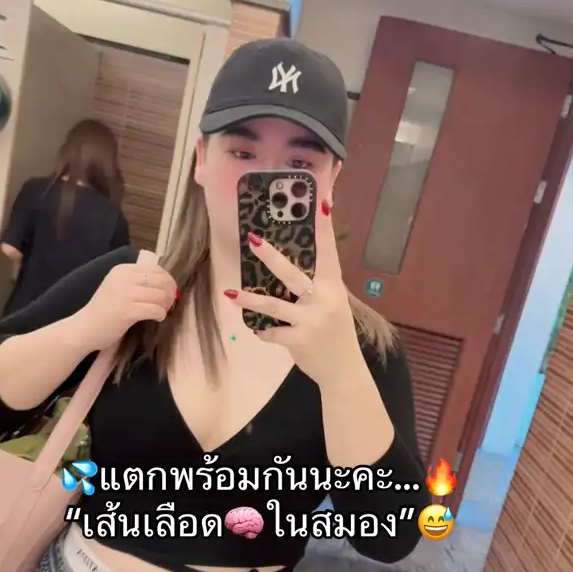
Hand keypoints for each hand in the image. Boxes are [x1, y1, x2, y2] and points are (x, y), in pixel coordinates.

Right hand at [73, 250, 177, 351]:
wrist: (84, 328)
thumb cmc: (104, 310)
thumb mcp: (118, 287)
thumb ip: (137, 281)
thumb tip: (167, 283)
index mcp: (122, 269)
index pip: (156, 269)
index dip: (168, 281)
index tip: (167, 293)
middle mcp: (124, 278)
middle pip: (162, 281)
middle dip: (170, 293)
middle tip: (167, 304)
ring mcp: (125, 294)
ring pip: (161, 295)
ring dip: (165, 306)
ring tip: (160, 312)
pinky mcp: (128, 311)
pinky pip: (156, 310)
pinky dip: (161, 315)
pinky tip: (157, 319)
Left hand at [225, 201, 362, 387]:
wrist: (343, 369)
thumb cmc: (334, 332)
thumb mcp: (333, 304)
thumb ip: (317, 287)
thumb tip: (289, 267)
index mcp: (333, 287)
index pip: (328, 252)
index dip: (324, 228)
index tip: (322, 202)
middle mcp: (323, 300)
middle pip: (292, 274)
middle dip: (270, 257)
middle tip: (252, 240)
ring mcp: (310, 321)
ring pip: (273, 305)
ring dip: (249, 299)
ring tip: (230, 294)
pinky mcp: (299, 340)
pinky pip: (272, 332)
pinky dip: (263, 332)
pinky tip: (260, 331)